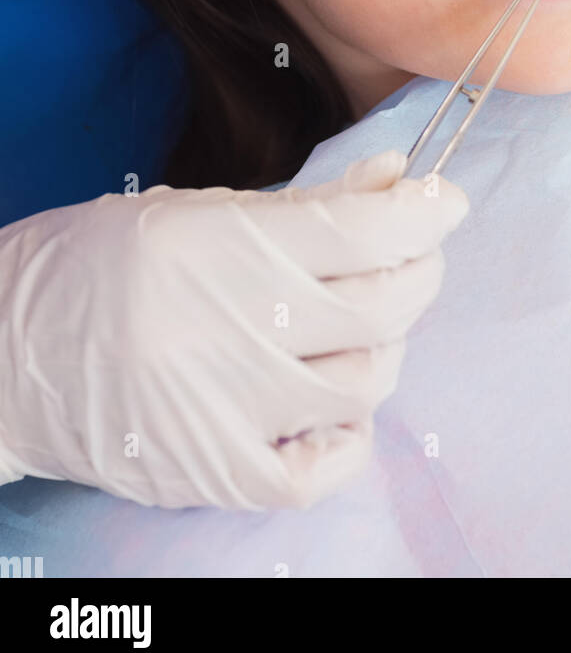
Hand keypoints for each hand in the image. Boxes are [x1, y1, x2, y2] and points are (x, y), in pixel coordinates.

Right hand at [0, 150, 467, 509]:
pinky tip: (331, 401)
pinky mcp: (216, 472)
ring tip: (358, 325)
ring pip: (366, 379)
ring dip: (382, 345)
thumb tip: (396, 180)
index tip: (445, 199)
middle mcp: (230, 326)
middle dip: (419, 268)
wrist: (1, 356)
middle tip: (411, 254)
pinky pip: (325, 465)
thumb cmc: (95, 266)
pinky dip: (347, 432)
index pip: (367, 228)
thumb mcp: (193, 208)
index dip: (427, 210)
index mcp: (221, 244)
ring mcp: (225, 408)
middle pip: (384, 303)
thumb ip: (302, 203)